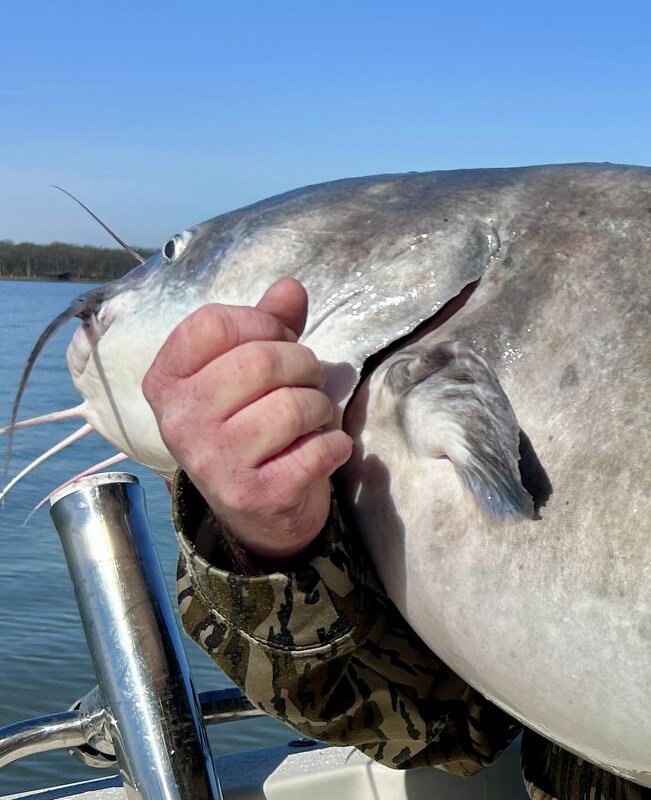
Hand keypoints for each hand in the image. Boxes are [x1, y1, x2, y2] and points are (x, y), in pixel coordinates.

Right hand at [142, 278, 353, 563]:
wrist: (257, 512)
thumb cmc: (253, 424)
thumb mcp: (250, 370)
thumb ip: (268, 325)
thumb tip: (290, 288)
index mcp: (166, 381)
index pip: (212, 323)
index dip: (260, 323)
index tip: (277, 340)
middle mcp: (179, 421)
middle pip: (261, 361)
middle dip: (303, 365)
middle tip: (306, 382)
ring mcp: (213, 461)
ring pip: (293, 405)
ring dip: (320, 407)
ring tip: (311, 420)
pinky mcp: (252, 495)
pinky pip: (318, 450)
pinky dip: (335, 445)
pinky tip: (322, 450)